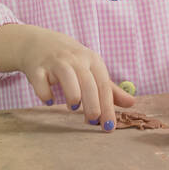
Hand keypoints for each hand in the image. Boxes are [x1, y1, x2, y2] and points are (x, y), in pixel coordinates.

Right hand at [0, 24, 134, 130]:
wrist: (39, 43)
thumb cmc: (70, 60)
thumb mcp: (92, 69)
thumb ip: (110, 88)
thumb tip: (131, 103)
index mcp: (92, 61)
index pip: (103, 85)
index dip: (108, 107)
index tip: (110, 126)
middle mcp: (75, 59)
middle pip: (87, 82)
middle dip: (92, 104)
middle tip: (93, 121)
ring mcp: (55, 62)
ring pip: (67, 77)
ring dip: (72, 94)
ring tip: (73, 107)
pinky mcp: (37, 67)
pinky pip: (41, 82)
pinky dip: (45, 93)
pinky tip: (50, 101)